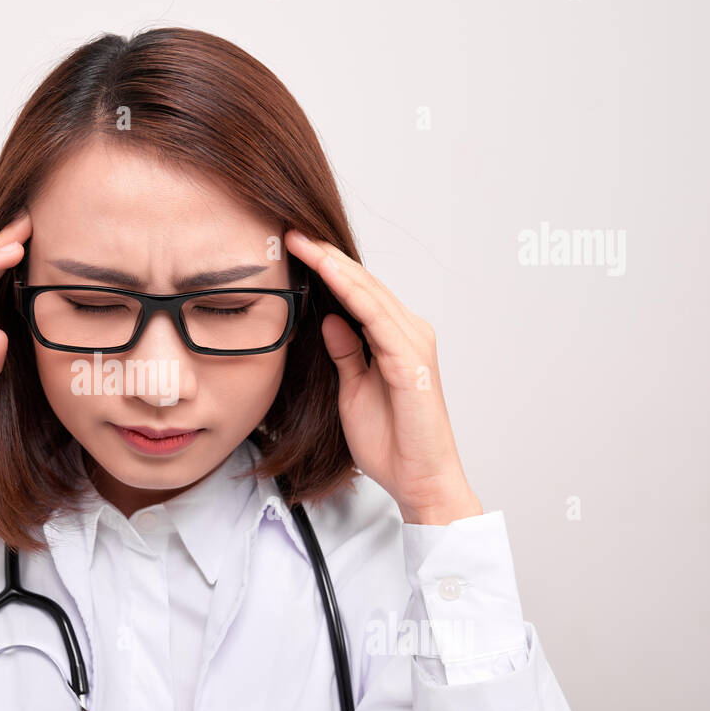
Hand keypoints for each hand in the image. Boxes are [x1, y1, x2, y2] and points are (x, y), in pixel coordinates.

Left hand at [284, 228, 482, 525]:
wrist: (419, 479)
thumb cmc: (391, 442)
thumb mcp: (352, 391)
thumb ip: (346, 354)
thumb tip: (330, 320)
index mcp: (394, 339)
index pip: (356, 294)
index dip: (325, 268)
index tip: (291, 248)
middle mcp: (408, 332)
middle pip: (362, 284)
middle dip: (325, 256)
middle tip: (290, 231)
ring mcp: (412, 342)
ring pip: (367, 291)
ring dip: (333, 264)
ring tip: (301, 241)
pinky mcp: (410, 357)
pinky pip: (374, 315)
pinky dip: (349, 291)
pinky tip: (326, 272)